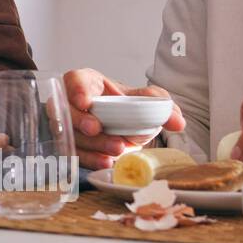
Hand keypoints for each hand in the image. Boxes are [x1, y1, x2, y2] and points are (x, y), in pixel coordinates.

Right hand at [63, 68, 184, 169]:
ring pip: (69, 135)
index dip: (75, 90)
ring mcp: (68, 127)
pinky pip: (74, 155)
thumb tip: (177, 121)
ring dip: (91, 143)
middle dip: (80, 121)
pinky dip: (91, 160)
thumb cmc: (126, 107)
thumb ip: (160, 104)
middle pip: (65, 110)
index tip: (85, 102)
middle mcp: (71, 103)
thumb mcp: (145, 99)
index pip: (73, 80)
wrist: (121, 126)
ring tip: (116, 149)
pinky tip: (106, 162)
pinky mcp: (70, 147)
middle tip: (96, 129)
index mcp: (87, 83)